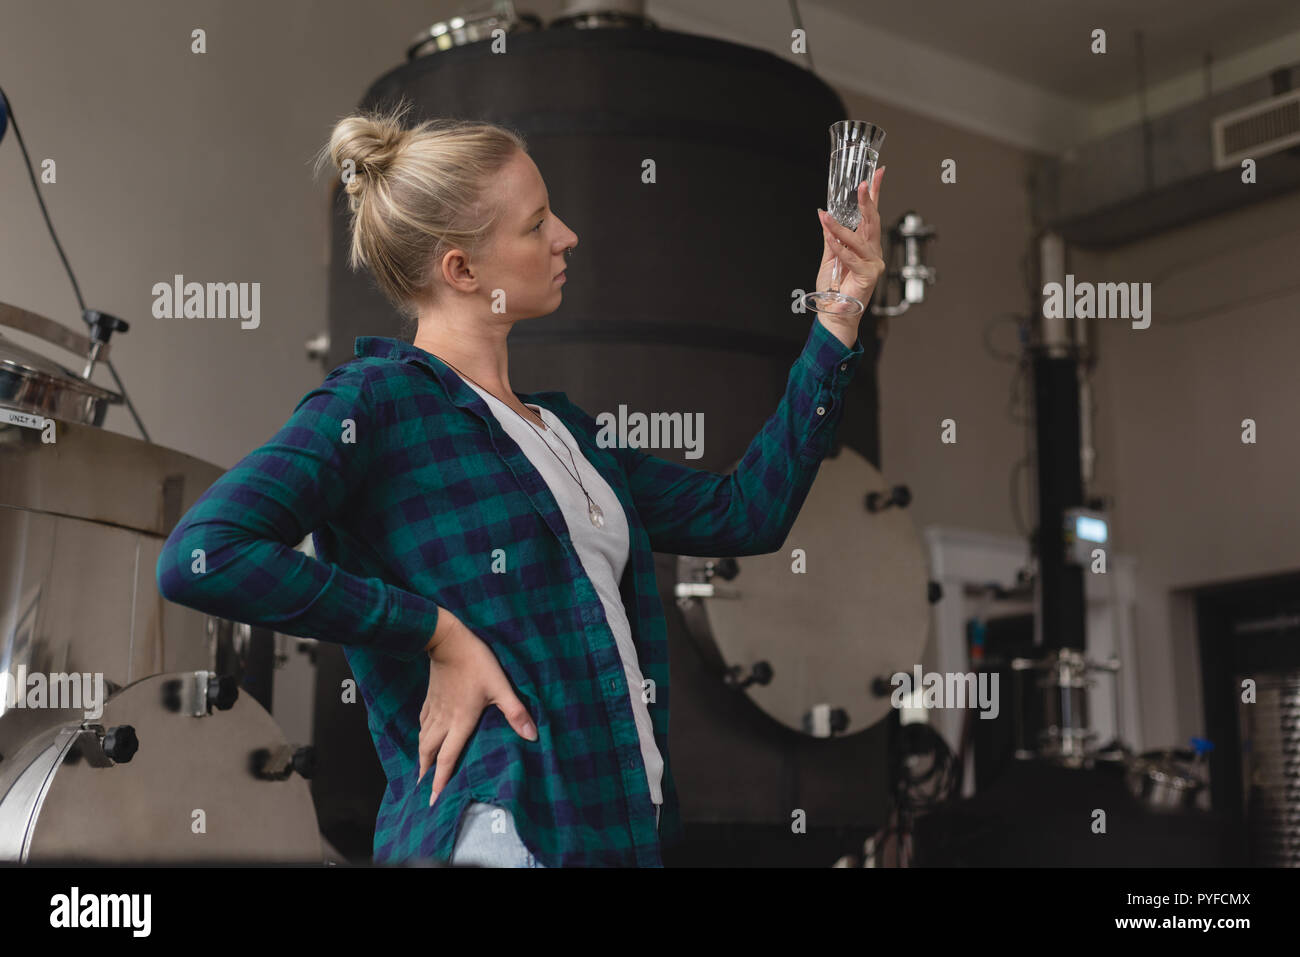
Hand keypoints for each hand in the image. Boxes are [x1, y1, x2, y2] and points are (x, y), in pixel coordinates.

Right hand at [416, 611, 537, 804]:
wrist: (448, 641)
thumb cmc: (476, 663)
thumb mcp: (500, 687)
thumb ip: (515, 711)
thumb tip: (533, 735)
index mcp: (460, 721)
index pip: (448, 757)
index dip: (440, 780)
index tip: (432, 798)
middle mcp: (444, 719)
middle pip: (429, 752)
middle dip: (426, 773)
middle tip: (423, 789)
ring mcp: (435, 708)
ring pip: (423, 738)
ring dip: (422, 756)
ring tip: (421, 769)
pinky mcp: (431, 697)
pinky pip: (423, 722)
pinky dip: (422, 734)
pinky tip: (424, 735)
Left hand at [815, 166, 886, 318]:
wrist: (834, 312)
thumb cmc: (833, 289)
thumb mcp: (830, 258)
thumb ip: (831, 239)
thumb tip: (826, 217)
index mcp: (865, 245)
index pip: (871, 215)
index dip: (875, 194)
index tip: (877, 174)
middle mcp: (873, 252)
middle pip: (872, 221)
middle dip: (867, 200)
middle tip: (863, 184)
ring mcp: (874, 263)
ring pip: (858, 239)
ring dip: (840, 227)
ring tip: (827, 217)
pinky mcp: (869, 274)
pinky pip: (851, 257)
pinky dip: (839, 247)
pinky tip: (830, 238)